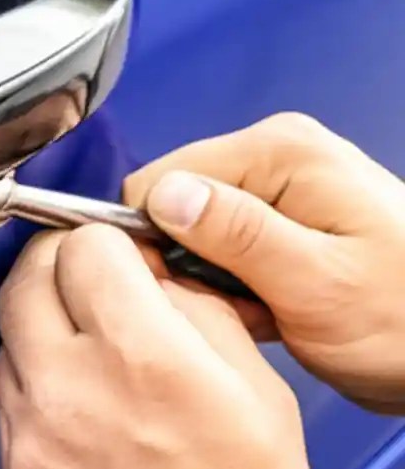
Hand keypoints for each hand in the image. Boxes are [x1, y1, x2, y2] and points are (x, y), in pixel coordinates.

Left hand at [0, 225, 325, 468]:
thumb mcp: (256, 387)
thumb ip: (194, 308)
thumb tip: (148, 269)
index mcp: (142, 360)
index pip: (84, 247)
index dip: (107, 242)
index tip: (122, 256)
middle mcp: (72, 392)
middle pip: (24, 278)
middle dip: (58, 264)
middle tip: (90, 277)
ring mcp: (32, 436)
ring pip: (7, 336)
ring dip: (41, 324)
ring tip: (90, 347)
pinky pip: (7, 396)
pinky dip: (36, 381)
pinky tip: (79, 399)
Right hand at [123, 112, 404, 412]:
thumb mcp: (317, 282)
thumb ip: (237, 234)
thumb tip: (161, 194)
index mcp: (278, 152)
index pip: (159, 180)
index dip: (151, 239)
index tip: (182, 290)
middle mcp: (274, 157)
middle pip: (173, 206)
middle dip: (185, 264)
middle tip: (231, 311)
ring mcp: (279, 190)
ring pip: (192, 235)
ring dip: (209, 282)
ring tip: (256, 316)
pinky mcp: (282, 225)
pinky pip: (222, 253)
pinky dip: (232, 289)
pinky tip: (266, 315)